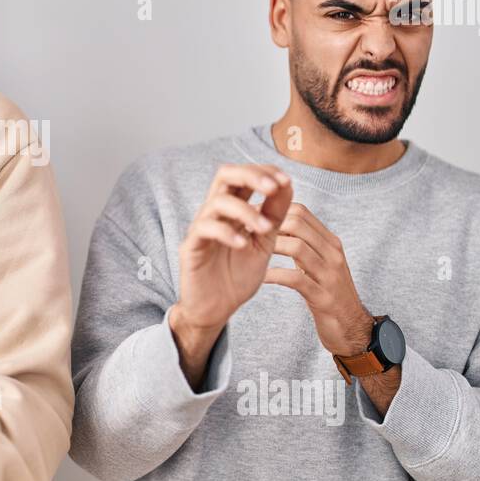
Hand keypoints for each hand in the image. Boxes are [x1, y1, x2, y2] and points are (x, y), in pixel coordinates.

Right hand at [171, 163, 292, 383]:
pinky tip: (244, 244)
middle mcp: (214, 213)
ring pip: (217, 202)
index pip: (244, 176)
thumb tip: (288, 184)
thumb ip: (274, 215)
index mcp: (233, 208)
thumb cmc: (238, 275)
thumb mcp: (264, 242)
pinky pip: (205, 229)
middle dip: (251, 176)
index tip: (287, 181)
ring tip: (265, 228)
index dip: (265, 172)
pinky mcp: (190, 247)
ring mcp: (200, 228)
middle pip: (225, 174)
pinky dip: (227, 233)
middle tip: (274, 187)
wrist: (217, 308)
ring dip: (246, 211)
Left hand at [263, 203, 372, 356]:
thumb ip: (304, 244)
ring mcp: (330, 275)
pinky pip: (296, 279)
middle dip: (268, 225)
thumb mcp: (319, 263)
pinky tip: (260, 277)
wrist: (352, 328)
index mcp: (330, 242)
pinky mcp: (324, 297)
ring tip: (249, 250)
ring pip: (298, 247)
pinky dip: (275, 275)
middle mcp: (332, 254)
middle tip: (245, 233)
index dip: (273, 210)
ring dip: (270, 246)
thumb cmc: (327, 292)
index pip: (301, 212)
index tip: (251, 220)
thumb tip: (277, 223)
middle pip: (298, 224)